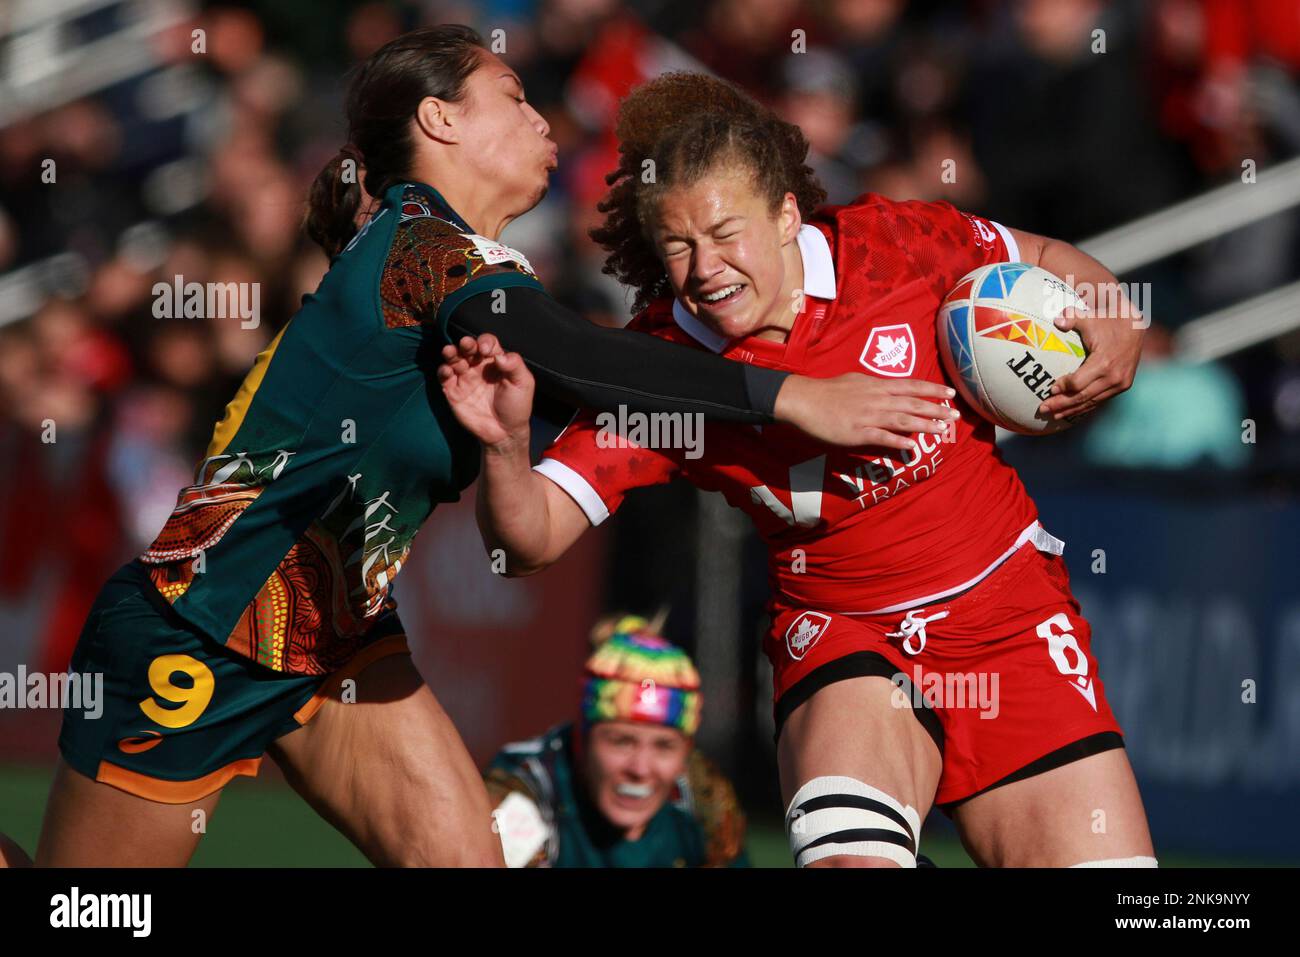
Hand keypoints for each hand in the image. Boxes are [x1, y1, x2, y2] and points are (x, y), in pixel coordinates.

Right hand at [437, 334, 534, 449]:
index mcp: (496, 361)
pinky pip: (444, 377)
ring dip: (451, 352)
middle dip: (466, 343)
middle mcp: (479, 366)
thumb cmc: (516, 406)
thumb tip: (499, 355)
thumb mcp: (523, 384)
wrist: (504, 433)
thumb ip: (515, 365)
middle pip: (468, 347)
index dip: (485, 342)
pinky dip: (443, 370)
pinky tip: (447, 371)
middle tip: (466, 345)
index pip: (487, 343)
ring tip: (450, 352)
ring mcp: (465, 378)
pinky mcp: (454, 391)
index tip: (486, 351)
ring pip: (454, 359)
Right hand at [775, 373, 959, 449]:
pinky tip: (911, 447)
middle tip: (954, 416)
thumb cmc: (827, 390)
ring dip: (924, 426)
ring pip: (903, 420)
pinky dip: (898, 442)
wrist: (804, 400)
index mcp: (877, 385)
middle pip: (912, 404)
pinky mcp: (857, 433)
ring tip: (942, 431)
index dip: (933, 389)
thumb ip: (874, 385)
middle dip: (936, 410)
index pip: (911, 385)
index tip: (950, 393)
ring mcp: (868, 416)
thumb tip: (888, 387)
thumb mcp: (855, 379)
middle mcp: (877, 399)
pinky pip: (881, 438)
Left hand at [1037, 307, 1143, 420]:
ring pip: (1091, 402)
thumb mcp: (1091, 318)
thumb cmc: (1109, 322)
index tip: (1050, 389)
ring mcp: (1120, 384)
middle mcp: (1113, 377)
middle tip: (1042, 409)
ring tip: (1053, 416)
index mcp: (1103, 363)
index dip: (1062, 387)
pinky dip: (1085, 406)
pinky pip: (1101, 400)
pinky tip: (1071, 411)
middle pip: (1082, 397)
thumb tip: (1056, 320)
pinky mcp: (1123, 386)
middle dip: (1061, 405)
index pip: (1078, 383)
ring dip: (1071, 410)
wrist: (1136, 327)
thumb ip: (1072, 319)